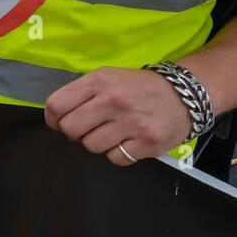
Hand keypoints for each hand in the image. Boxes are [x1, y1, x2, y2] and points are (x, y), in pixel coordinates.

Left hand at [45, 67, 193, 165]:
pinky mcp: (147, 143)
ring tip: (111, 132)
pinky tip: (126, 141)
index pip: (56, 105)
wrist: (183, 95)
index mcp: (99, 81)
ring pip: (91, 146)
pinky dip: (117, 153)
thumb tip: (55, 116)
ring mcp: (132, 123)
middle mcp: (113, 101)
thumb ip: (80, 93)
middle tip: (88, 128)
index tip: (59, 122)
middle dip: (74, 132)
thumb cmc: (136, 87)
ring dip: (96, 143)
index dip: (52, 118)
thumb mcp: (107, 77)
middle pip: (70, 129)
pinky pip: (114, 158)